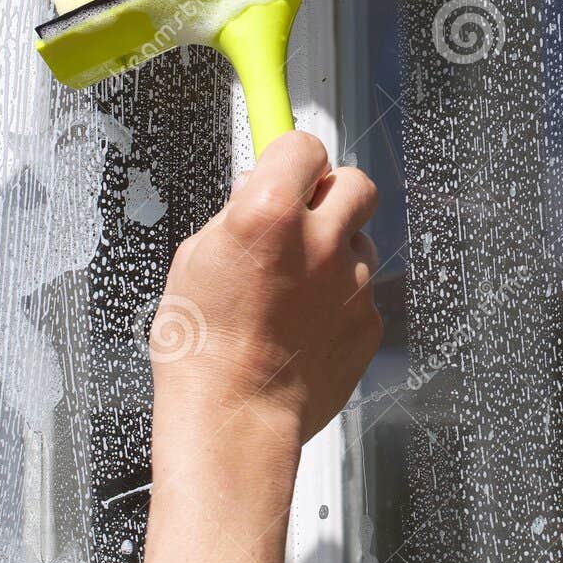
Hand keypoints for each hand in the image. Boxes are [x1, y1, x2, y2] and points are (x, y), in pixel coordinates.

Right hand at [149, 131, 381, 448]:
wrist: (235, 418)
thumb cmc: (202, 348)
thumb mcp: (194, 259)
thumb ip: (233, 215)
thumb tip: (253, 191)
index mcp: (270, 213)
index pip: (304, 145)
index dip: (291, 157)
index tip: (284, 167)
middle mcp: (321, 240)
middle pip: (355, 182)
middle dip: (331, 193)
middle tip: (304, 217)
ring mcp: (352, 282)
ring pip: (360, 242)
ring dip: (335, 251)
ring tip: (294, 288)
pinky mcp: (368, 321)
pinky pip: (360, 293)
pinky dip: (339, 301)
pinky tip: (304, 326)